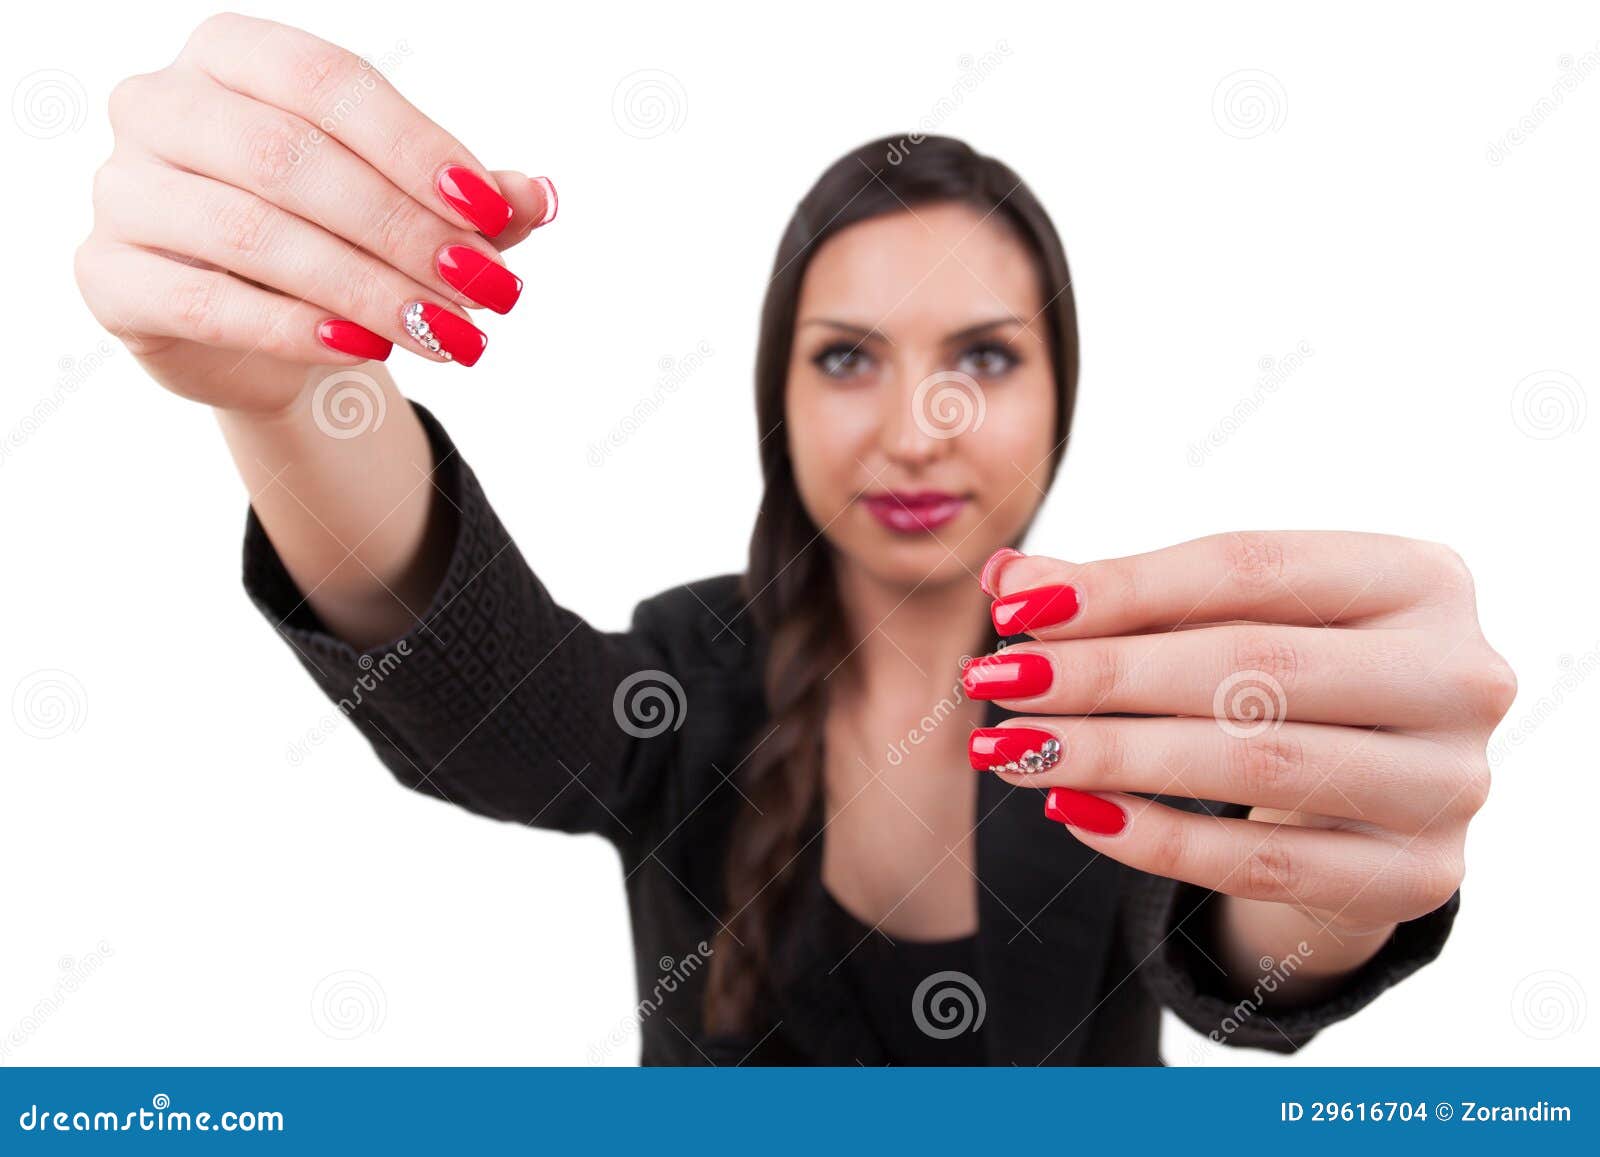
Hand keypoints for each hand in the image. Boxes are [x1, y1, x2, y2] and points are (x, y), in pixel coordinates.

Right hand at [74, 13, 554, 412]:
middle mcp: (162, 104)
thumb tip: (541, 195)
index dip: (415, 147)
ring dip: (364, 288)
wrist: (263, 335)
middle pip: (290, 157)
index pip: (330, 84)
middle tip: (482, 290)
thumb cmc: (339, 241)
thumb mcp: (413, 214)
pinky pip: (202, 301)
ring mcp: (124, 188)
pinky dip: (292, 328)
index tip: (490, 213)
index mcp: (235, 55)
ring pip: (251, 232)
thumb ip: (472, 201)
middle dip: (401, 231)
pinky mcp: (108, 276)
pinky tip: (364, 349)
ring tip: (444, 332)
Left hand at [964, 532, 1515, 937]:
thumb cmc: (1289, 680)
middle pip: (1252, 663)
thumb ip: (1123, 596)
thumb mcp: (1223, 622)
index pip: (1248, 568)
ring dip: (1112, 756)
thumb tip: (1006, 577)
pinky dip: (1155, 838)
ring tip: (1013, 749)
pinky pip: (1264, 866)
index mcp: (1420, 577)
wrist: (1378, 797)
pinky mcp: (1420, 877)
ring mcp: (1450, 782)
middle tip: (994, 683)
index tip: (1014, 613)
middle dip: (1104, 674)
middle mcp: (1459, 673)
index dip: (1124, 588)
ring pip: (1255, 764)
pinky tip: (1074, 812)